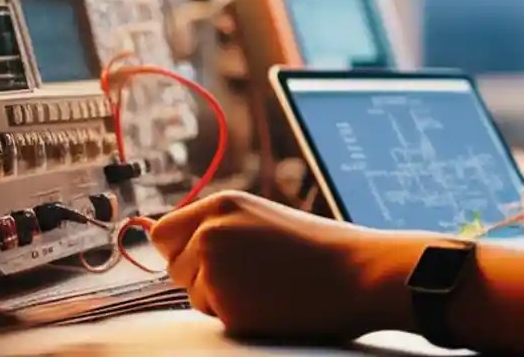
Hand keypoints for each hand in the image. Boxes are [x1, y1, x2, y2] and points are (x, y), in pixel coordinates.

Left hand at [150, 190, 416, 339]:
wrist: (360, 273)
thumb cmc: (321, 250)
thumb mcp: (264, 221)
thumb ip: (221, 229)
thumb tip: (171, 248)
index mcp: (221, 205)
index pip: (163, 233)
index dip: (181, 250)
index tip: (207, 259)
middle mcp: (210, 232)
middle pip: (172, 267)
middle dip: (200, 277)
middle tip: (252, 275)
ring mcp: (215, 269)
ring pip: (193, 295)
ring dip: (222, 298)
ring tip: (269, 286)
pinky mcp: (226, 305)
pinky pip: (216, 318)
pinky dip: (240, 317)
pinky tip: (273, 303)